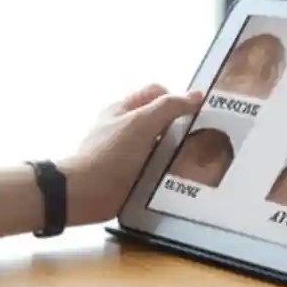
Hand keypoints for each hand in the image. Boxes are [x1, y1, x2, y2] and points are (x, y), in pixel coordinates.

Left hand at [60, 84, 204, 225]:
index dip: (177, 98)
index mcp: (125, 108)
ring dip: (176, 154)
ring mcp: (129, 152)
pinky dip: (167, 173)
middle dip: (181, 129)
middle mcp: (127, 128)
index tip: (197, 114)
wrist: (85, 193)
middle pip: (161, 121)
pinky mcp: (131, 174)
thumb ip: (168, 107)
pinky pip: (155, 169)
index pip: (157, 93)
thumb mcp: (141, 123)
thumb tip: (196, 95)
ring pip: (161, 147)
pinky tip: (180, 180)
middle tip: (202, 140)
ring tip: (196, 162)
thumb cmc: (109, 153)